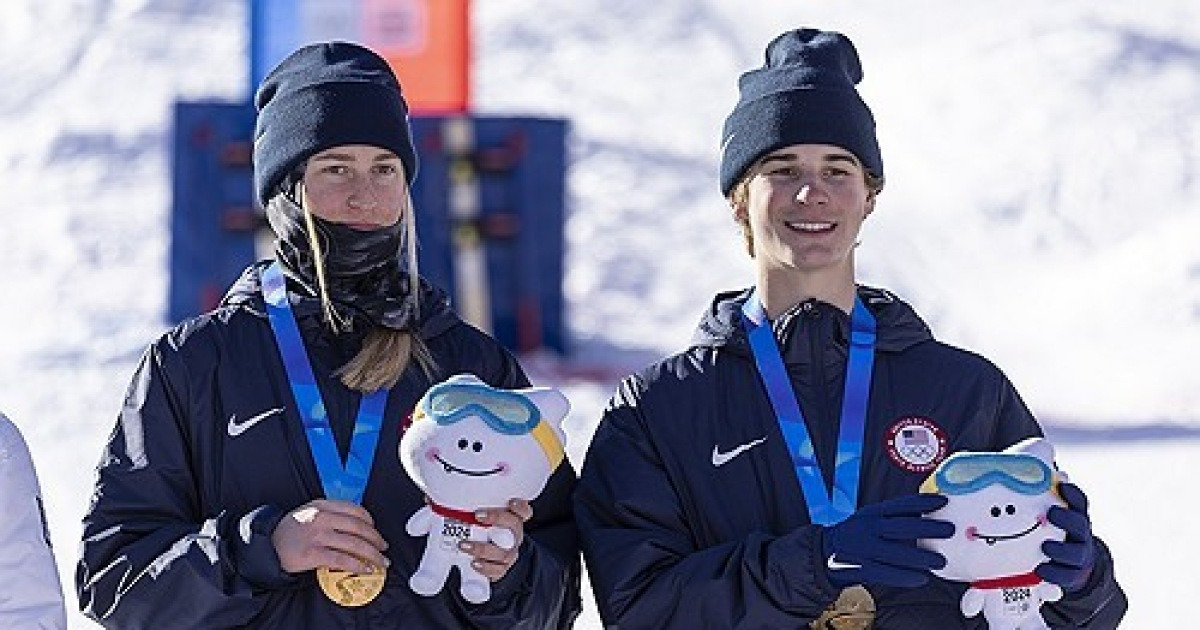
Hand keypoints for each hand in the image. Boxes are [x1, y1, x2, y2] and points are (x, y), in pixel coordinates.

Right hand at [272, 499, 389, 574]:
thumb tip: (358, 526)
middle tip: (383, 548)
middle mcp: (321, 518)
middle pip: (359, 527)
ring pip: (354, 544)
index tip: (375, 530)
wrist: (266, 546)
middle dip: (376, 539)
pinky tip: (364, 569)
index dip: (370, 521)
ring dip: (372, 555)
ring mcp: (317, 535)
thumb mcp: (309, 512)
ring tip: (380, 562)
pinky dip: (357, 565)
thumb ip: (331, 514)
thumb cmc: (290, 531)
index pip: (354, 509)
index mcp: (322, 505)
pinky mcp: (312, 554)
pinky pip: (342, 559)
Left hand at [458, 499, 531, 581]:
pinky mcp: (501, 569)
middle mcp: (514, 536)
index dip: (520, 506)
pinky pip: (497, 571)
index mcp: (512, 520)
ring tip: (464, 545)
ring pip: (504, 552)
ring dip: (483, 548)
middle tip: (477, 515)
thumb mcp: (475, 518)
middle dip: (497, 519)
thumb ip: (465, 508)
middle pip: (514, 526)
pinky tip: (474, 563)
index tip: (510, 502)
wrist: (485, 558)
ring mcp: (509, 553)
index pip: (523, 511)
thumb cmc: (478, 531)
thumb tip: (441, 499)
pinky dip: (485, 568)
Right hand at [821, 494, 953, 587]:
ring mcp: (863, 548)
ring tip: (939, 561)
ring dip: (919, 557)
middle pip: (900, 527)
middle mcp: (867, 527)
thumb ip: (894, 518)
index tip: (943, 501)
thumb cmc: (857, 535)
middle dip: (927, 528)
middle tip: (948, 530)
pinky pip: (885, 573)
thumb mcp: (871, 519)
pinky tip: (921, 578)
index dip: (922, 502)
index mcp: (872, 513)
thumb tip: (929, 515)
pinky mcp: (860, 567)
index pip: (900, 505)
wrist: (825, 551)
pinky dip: (904, 577)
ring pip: (895, 553)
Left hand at [1037, 482, 1095, 591]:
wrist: (1075, 567)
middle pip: (1080, 526)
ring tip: (1046, 546)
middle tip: (1052, 513)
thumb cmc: (1056, 534)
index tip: (1062, 485)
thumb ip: (1042, 499)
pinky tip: (1041, 569)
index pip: (1079, 503)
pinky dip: (1054, 573)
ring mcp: (1079, 556)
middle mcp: (1080, 535)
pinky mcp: (1073, 575)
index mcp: (1075, 518)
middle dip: (1067, 519)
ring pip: (1076, 553)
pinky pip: (1066, 575)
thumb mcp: (1052, 517)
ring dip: (1061, 550)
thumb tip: (1027, 474)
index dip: (1073, 494)